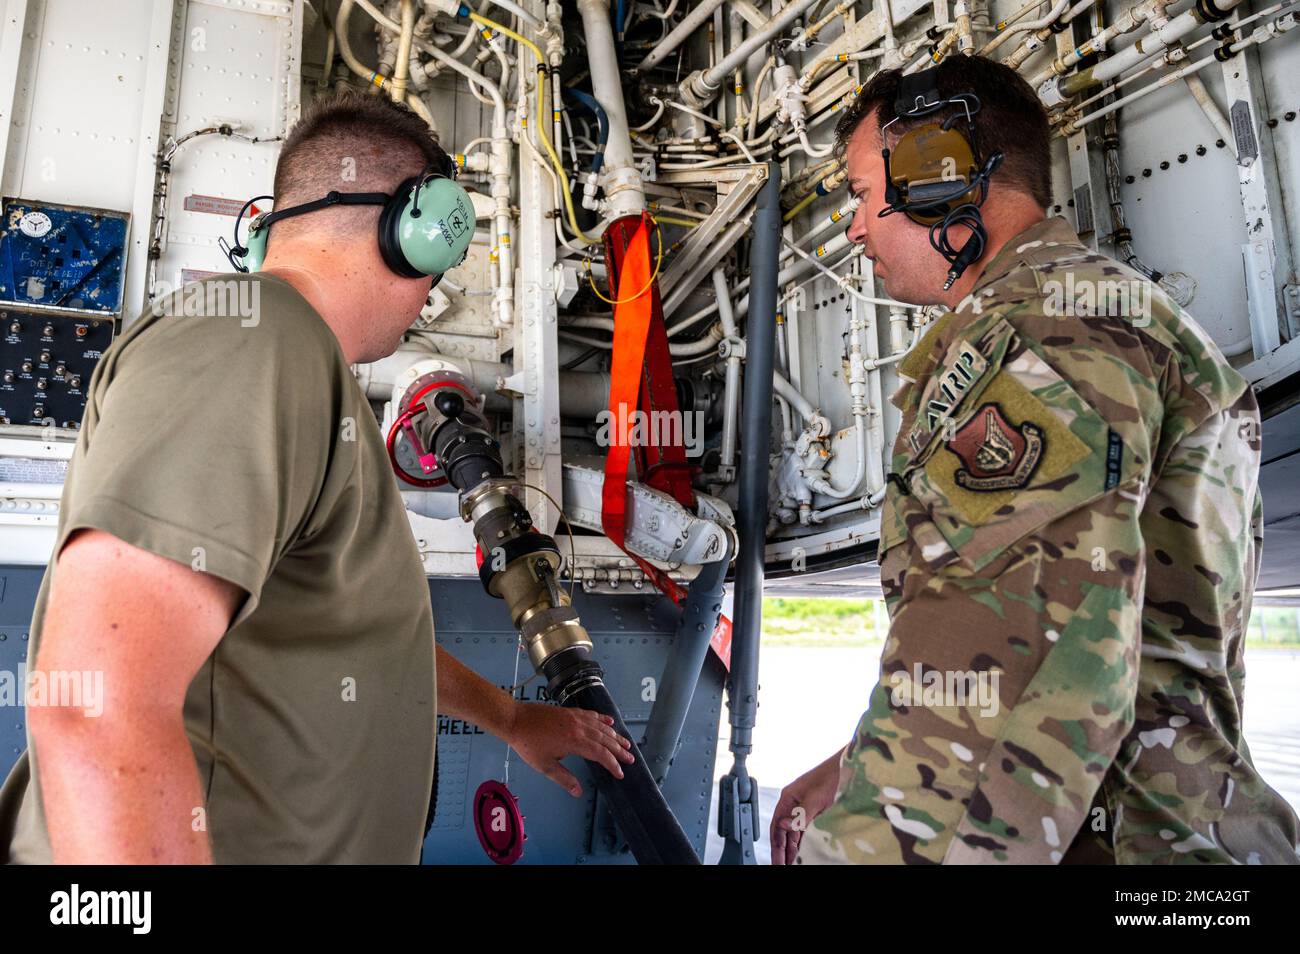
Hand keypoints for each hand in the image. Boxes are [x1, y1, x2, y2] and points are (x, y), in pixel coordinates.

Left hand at [505, 702, 634, 796]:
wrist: (516, 720)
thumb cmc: (528, 744)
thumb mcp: (545, 766)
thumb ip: (564, 779)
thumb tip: (578, 792)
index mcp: (574, 742)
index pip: (600, 754)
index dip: (612, 764)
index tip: (620, 773)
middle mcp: (579, 727)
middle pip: (605, 739)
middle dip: (619, 750)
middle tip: (630, 758)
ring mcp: (575, 718)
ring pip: (601, 727)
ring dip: (615, 735)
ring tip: (625, 743)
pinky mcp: (570, 712)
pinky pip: (591, 715)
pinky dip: (602, 719)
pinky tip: (609, 722)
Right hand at [770, 747, 843, 864]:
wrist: (848, 767)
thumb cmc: (831, 777)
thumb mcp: (815, 799)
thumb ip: (800, 815)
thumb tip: (785, 827)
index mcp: (788, 798)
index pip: (777, 826)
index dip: (776, 844)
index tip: (777, 860)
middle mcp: (793, 803)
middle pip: (783, 831)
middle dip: (781, 849)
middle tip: (781, 866)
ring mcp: (803, 807)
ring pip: (793, 832)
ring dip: (790, 848)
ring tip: (789, 863)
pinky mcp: (814, 811)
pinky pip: (803, 830)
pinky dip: (800, 842)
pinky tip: (799, 851)